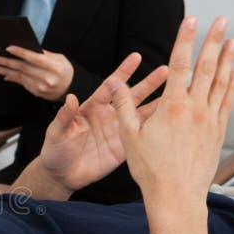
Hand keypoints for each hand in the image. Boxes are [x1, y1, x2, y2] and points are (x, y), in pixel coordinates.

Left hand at [0, 47, 73, 100]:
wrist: (70, 88)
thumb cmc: (64, 71)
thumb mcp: (59, 59)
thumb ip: (44, 54)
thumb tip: (28, 49)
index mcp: (54, 67)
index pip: (34, 58)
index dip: (20, 53)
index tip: (8, 48)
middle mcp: (47, 78)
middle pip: (23, 68)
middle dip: (7, 63)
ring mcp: (40, 87)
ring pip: (19, 77)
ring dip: (5, 72)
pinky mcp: (36, 92)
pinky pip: (21, 83)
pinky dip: (12, 78)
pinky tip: (5, 75)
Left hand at [22, 53, 167, 193]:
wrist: (62, 175)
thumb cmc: (55, 151)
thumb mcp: (56, 132)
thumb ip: (65, 116)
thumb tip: (70, 97)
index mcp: (92, 107)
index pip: (110, 86)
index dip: (123, 72)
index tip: (137, 57)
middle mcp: (109, 115)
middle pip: (132, 96)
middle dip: (149, 83)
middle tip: (167, 69)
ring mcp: (119, 130)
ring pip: (142, 113)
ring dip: (159, 102)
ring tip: (178, 90)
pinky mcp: (125, 147)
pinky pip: (143, 134)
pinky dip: (157, 126)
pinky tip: (172, 118)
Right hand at [111, 16, 233, 206]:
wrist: (176, 196)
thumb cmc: (151, 169)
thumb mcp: (129, 136)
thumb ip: (123, 106)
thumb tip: (114, 85)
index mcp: (172, 108)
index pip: (180, 64)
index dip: (185, 39)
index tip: (191, 21)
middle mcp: (195, 110)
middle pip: (206, 68)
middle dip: (214, 41)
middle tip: (221, 21)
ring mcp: (209, 120)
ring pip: (221, 82)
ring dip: (227, 59)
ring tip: (232, 41)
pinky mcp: (217, 132)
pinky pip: (227, 102)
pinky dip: (231, 85)